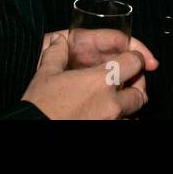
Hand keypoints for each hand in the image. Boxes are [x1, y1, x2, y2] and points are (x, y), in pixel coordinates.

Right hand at [21, 30, 158, 118]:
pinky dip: (121, 120)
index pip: (134, 62)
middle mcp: (111, 103)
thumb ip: (56, 53)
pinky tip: (108, 116)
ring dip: (128, 106)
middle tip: (127, 84)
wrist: (32, 128)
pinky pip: (124, 126)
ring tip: (116, 102)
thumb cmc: (40, 106)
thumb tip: (58, 40)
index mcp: (101, 80)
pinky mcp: (106, 133)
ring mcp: (111, 122)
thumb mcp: (45, 75)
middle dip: (136, 87)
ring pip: (134, 113)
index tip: (131, 60)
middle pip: (140, 93)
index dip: (135, 58)